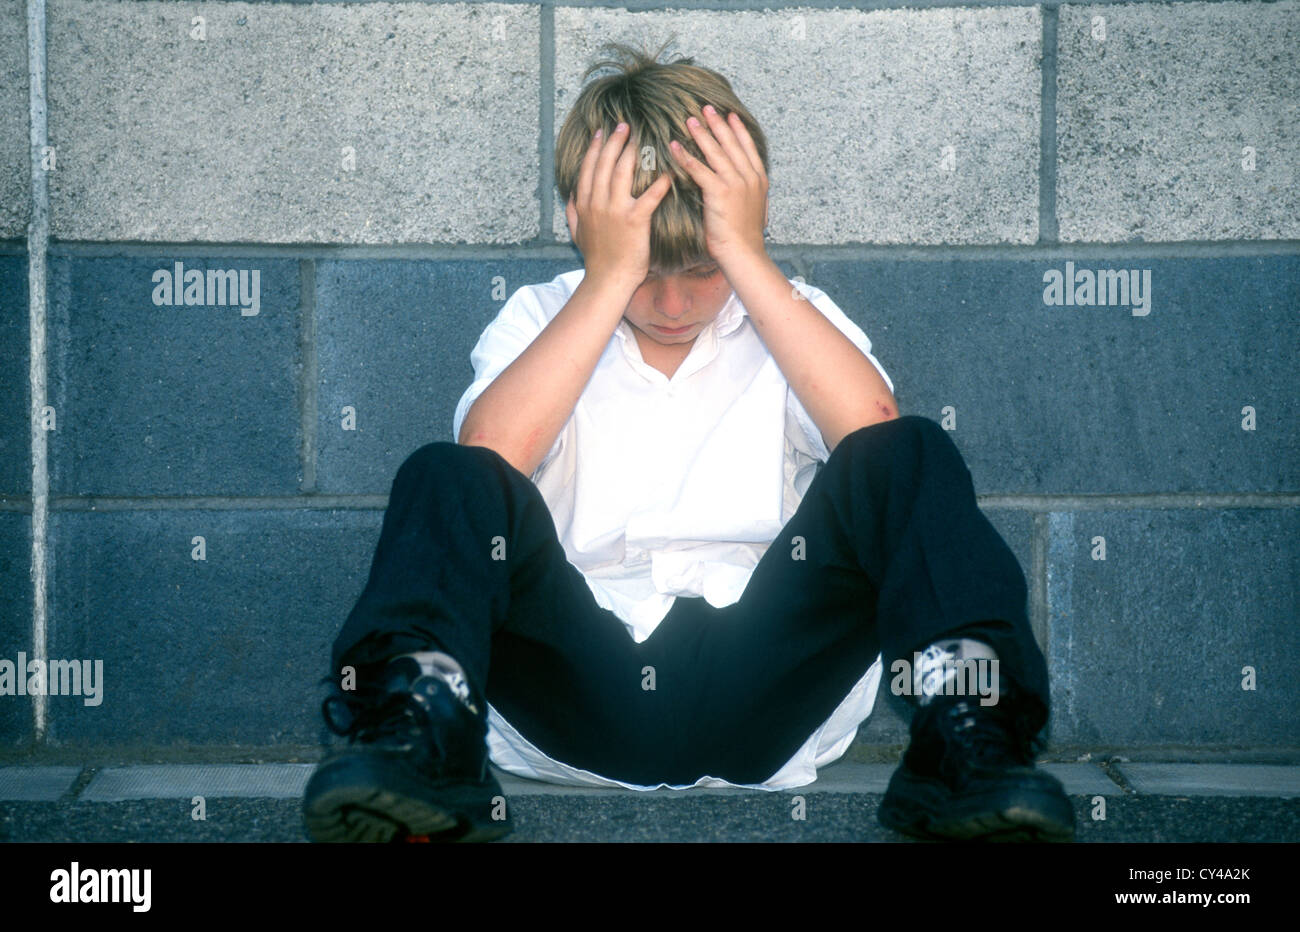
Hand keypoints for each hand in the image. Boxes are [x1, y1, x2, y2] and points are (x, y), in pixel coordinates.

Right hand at [566, 122, 673, 287]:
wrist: (608, 280)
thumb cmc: (596, 259)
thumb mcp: (577, 233)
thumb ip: (572, 211)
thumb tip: (571, 194)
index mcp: (584, 204)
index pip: (588, 168)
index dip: (596, 148)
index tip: (602, 132)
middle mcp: (598, 203)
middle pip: (605, 164)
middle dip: (614, 141)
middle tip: (624, 125)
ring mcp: (615, 211)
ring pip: (622, 173)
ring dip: (632, 152)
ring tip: (640, 138)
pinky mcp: (635, 221)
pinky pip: (650, 197)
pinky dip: (660, 184)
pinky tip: (668, 173)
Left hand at [669, 105, 768, 265]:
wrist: (744, 253)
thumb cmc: (744, 238)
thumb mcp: (752, 209)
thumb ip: (747, 193)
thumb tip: (740, 186)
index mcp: (759, 180)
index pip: (748, 147)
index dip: (738, 130)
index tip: (730, 115)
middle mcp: (749, 177)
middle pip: (731, 143)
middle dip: (718, 124)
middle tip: (706, 107)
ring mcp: (736, 183)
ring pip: (716, 151)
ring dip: (701, 134)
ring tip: (689, 120)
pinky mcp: (720, 192)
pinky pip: (699, 169)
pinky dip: (685, 156)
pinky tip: (674, 147)